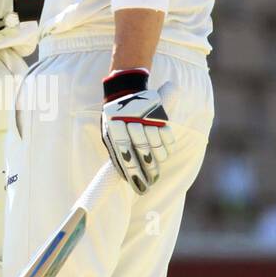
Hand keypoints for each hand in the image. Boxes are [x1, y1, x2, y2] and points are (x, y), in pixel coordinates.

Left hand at [100, 69, 173, 193]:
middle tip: (152, 180)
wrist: (125, 89)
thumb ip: (116, 151)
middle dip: (149, 169)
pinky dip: (168, 145)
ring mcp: (145, 115)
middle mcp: (130, 121)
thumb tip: (125, 176)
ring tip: (157, 166)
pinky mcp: (158, 111)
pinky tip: (165, 152)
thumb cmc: (115, 117)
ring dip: (158, 158)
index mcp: (114, 127)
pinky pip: (167, 133)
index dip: (134, 173)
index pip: (125, 155)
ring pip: (156, 143)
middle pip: (143, 150)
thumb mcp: (108, 132)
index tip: (140, 187)